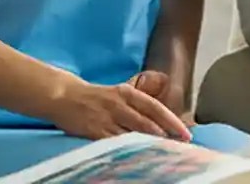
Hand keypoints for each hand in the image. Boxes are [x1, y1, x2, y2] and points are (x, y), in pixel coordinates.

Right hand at [49, 78, 191, 141]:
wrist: (64, 96)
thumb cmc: (96, 97)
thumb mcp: (119, 95)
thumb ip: (138, 106)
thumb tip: (161, 122)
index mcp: (128, 93)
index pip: (155, 108)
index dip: (172, 121)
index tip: (185, 133)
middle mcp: (119, 104)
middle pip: (147, 122)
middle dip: (165, 135)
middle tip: (180, 147)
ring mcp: (106, 118)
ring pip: (132, 134)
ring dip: (149, 144)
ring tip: (163, 153)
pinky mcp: (94, 130)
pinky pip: (114, 143)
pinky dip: (127, 150)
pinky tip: (137, 157)